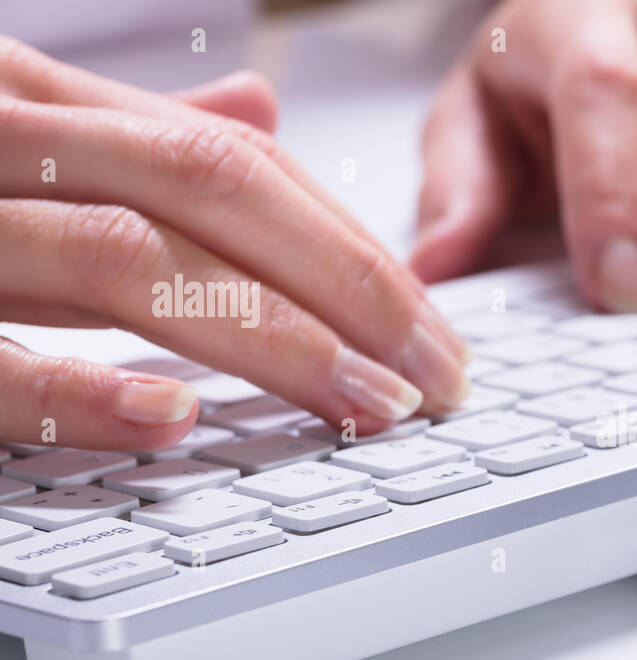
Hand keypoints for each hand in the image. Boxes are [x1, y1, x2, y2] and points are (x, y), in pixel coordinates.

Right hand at [0, 38, 467, 450]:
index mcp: (46, 106)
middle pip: (213, 192)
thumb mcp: (27, 138)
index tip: (431, 329)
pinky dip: (84, 390)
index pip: (236, 162)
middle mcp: (8, 144)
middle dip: (349, 287)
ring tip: (368, 403)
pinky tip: (177, 418)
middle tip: (436, 378)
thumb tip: (258, 109)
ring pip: (129, 258)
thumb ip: (137, 136)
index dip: (352, 246)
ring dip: (272, 338)